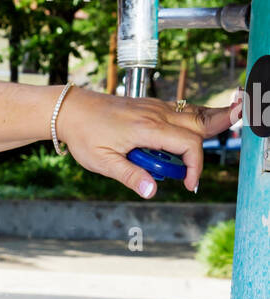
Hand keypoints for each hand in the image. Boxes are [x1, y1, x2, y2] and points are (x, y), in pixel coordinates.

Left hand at [56, 86, 239, 196]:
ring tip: (228, 126)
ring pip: (193, 113)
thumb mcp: (103, 162)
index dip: (195, 166)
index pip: (188, 144)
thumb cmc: (84, 134)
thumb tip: (152, 192)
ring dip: (210, 124)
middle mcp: (155, 113)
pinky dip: (193, 121)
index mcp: (146, 128)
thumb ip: (130, 176)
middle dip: (219, 132)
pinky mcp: (150, 106)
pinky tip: (197, 132)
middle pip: (200, 123)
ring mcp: (154, 107)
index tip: (187, 184)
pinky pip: (181, 111)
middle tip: (224, 149)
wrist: (71, 109)